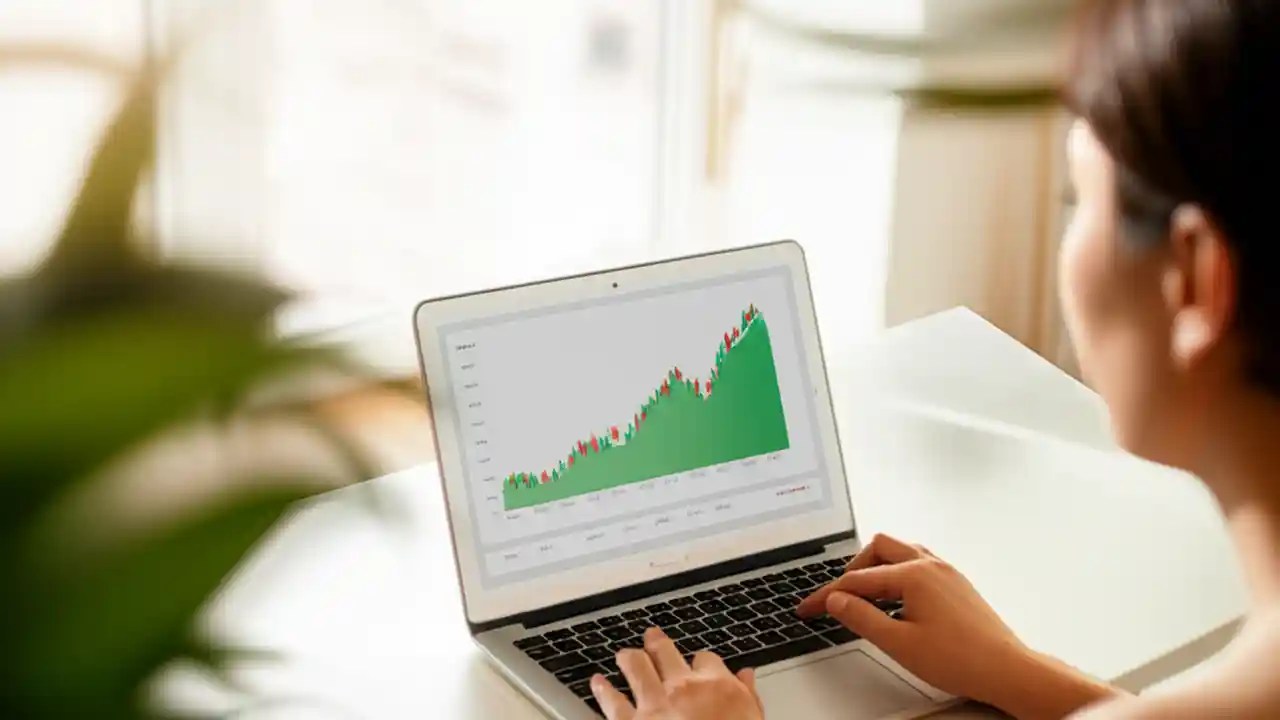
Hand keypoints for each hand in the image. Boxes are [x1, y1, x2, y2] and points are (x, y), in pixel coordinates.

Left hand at [592, 627, 763, 719]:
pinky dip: (603, 690)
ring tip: (625, 655)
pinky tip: (598, 683)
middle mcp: (683, 689)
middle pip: (666, 652)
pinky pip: (612, 702)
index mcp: (719, 688)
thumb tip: (747, 678)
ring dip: (629, 658)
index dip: (702, 661)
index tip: (700, 663)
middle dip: (657, 643)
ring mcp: (654, 704)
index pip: (708, 660)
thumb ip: (748, 698)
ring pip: (636, 667)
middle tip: (652, 638)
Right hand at [797, 534, 1027, 707]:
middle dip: (853, 569)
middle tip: (838, 596)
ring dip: (878, 566)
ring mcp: (946, 571)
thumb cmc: (960, 659)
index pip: (857, 580)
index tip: (809, 608)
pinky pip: (919, 562)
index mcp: (913, 575)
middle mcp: (930, 565)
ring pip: (901, 551)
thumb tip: (836, 601)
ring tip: (865, 592)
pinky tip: (897, 597)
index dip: (827, 595)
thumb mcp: (899, 643)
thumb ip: (862, 618)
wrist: (1006, 670)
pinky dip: (898, 572)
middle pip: (879, 548)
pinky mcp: (956, 583)